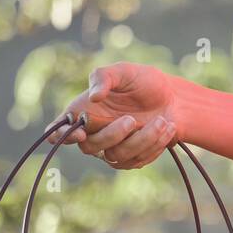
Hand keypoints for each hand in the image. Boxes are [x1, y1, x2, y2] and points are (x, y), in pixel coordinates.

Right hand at [46, 62, 179, 169]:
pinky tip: (167, 128)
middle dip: (112, 135)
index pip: (59, 130)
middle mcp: (94, 133)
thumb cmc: (144, 81)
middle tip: (131, 119)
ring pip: (116, 156)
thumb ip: (105, 77)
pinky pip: (136, 161)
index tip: (80, 132)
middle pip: (89, 147)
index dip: (61, 135)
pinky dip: (154, 145)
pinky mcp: (131, 159)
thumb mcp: (125, 71)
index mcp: (83, 111)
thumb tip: (94, 97)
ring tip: (161, 120)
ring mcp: (112, 148)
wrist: (174, 98)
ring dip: (141, 140)